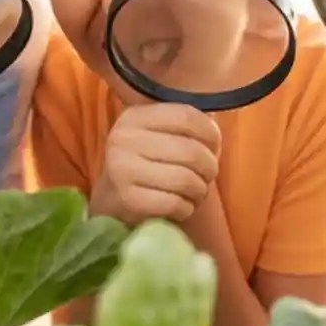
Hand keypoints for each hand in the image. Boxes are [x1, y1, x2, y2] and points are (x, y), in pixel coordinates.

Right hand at [91, 104, 220, 226]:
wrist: (110, 199)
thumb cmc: (144, 163)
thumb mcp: (156, 134)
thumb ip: (185, 126)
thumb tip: (215, 129)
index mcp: (135, 117)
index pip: (186, 116)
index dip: (211, 133)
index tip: (214, 147)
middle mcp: (124, 139)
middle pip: (191, 151)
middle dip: (209, 168)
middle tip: (207, 176)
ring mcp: (122, 170)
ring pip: (186, 179)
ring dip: (200, 190)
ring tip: (195, 192)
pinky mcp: (127, 199)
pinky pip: (175, 204)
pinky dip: (186, 208)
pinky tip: (181, 206)